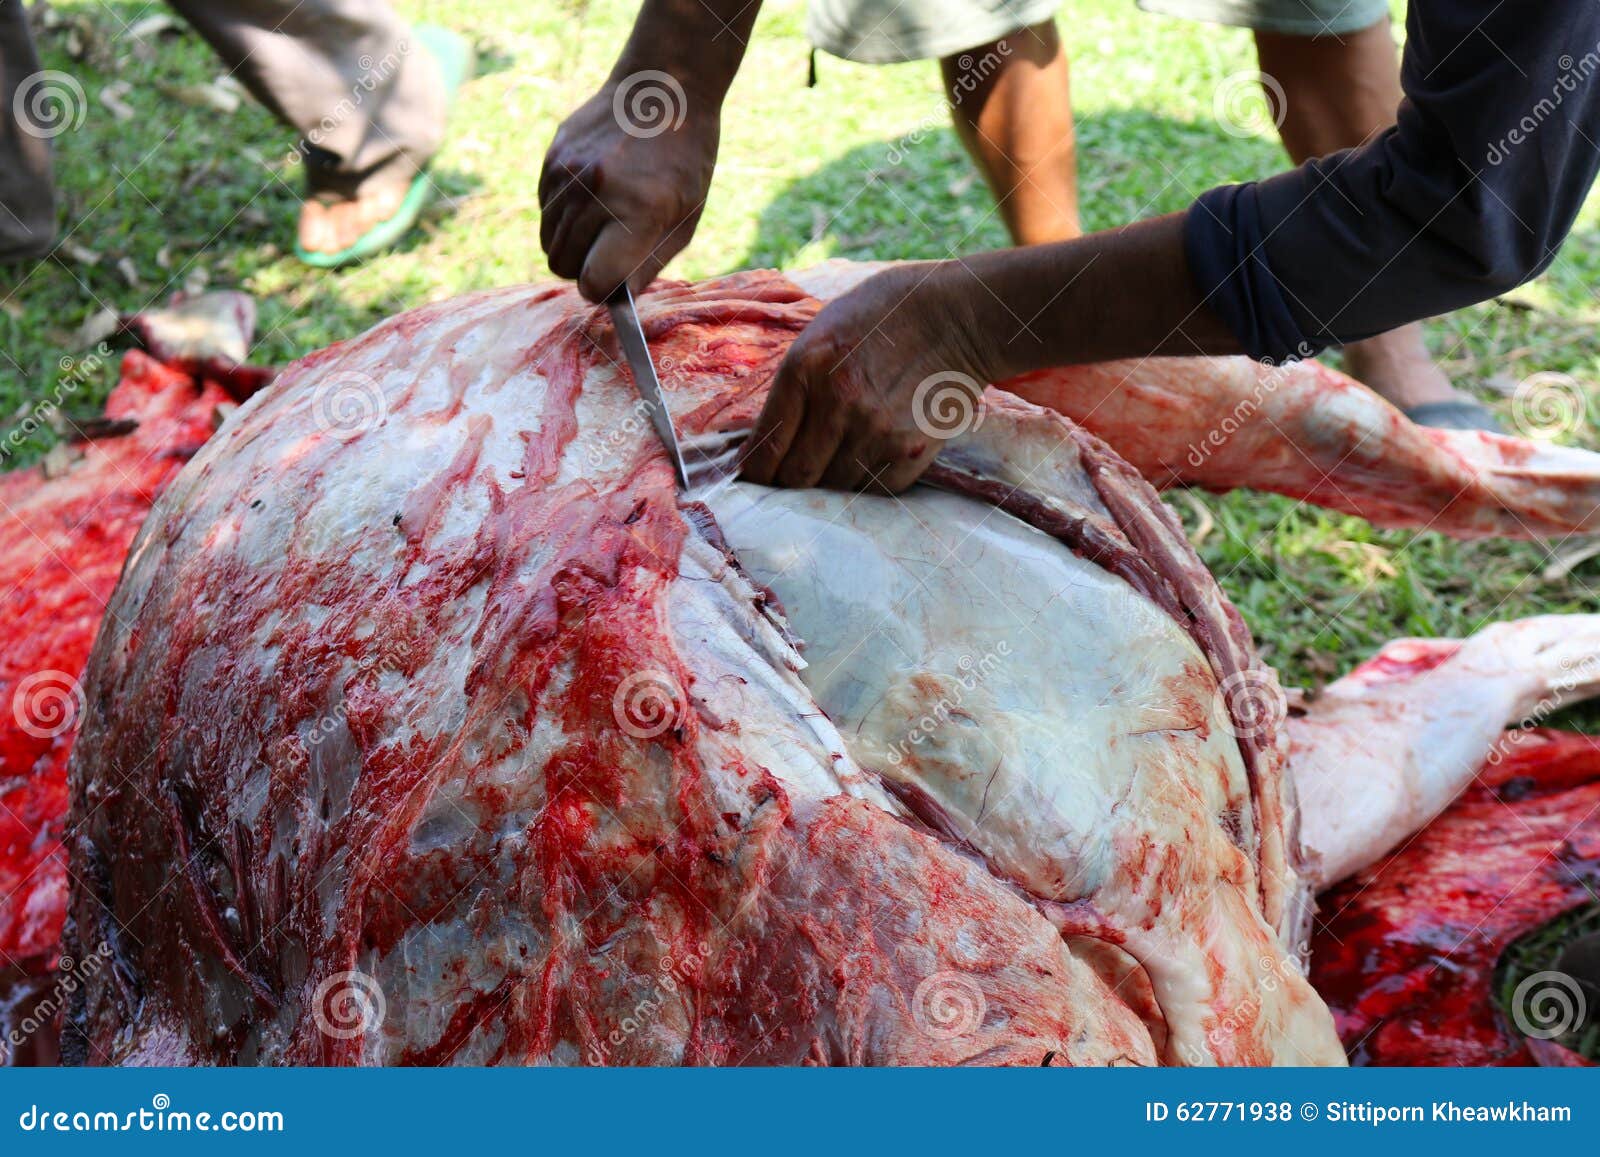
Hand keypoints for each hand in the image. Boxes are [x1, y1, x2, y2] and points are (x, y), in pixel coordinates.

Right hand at [538, 79, 719, 301]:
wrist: (663, 89)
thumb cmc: (684, 161)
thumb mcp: (685, 220)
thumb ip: (647, 266)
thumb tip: (615, 302)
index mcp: (636, 212)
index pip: (593, 282)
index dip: (602, 290)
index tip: (614, 281)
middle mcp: (595, 192)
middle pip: (565, 266)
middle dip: (585, 270)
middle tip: (611, 252)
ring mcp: (568, 173)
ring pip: (549, 243)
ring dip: (572, 245)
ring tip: (603, 223)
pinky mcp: (552, 159)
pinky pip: (544, 213)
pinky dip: (562, 218)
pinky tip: (591, 197)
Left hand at [741, 264, 996, 492]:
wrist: (957, 317)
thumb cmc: (883, 317)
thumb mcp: (822, 333)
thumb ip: (794, 385)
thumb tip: (765, 441)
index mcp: (806, 369)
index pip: (764, 447)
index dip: (754, 472)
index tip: (756, 477)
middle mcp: (838, 404)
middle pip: (795, 477)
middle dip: (787, 483)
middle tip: (792, 478)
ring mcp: (876, 432)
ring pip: (834, 488)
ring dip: (830, 482)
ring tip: (839, 461)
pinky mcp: (910, 452)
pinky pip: (873, 491)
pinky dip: (866, 483)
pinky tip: (872, 458)